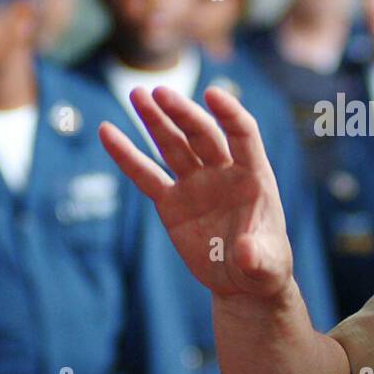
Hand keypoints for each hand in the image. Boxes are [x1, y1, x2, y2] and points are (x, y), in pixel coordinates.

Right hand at [100, 86, 294, 303]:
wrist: (240, 281)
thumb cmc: (264, 267)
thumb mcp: (266, 266)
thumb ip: (257, 257)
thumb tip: (246, 252)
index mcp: (254, 176)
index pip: (243, 134)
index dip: (229, 114)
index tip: (212, 95)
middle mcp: (223, 172)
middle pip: (201, 134)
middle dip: (182, 113)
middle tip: (159, 93)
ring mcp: (195, 183)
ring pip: (172, 146)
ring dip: (155, 120)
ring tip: (136, 94)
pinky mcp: (171, 201)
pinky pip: (145, 175)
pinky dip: (127, 155)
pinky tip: (108, 132)